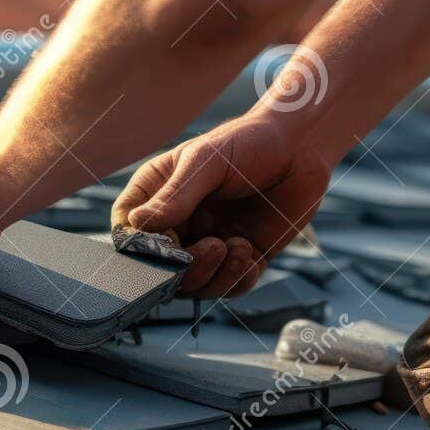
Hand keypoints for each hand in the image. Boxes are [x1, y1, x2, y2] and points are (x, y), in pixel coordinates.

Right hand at [112, 115, 331, 297]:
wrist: (301, 147)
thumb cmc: (249, 141)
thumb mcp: (207, 160)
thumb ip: (176, 194)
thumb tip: (139, 226)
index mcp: (157, 194)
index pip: (128, 232)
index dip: (140, 247)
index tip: (167, 241)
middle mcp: (178, 223)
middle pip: (160, 269)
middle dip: (184, 270)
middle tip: (212, 247)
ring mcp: (208, 243)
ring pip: (194, 285)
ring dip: (212, 276)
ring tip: (235, 246)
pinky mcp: (240, 258)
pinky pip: (229, 287)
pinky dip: (237, 279)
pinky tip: (249, 250)